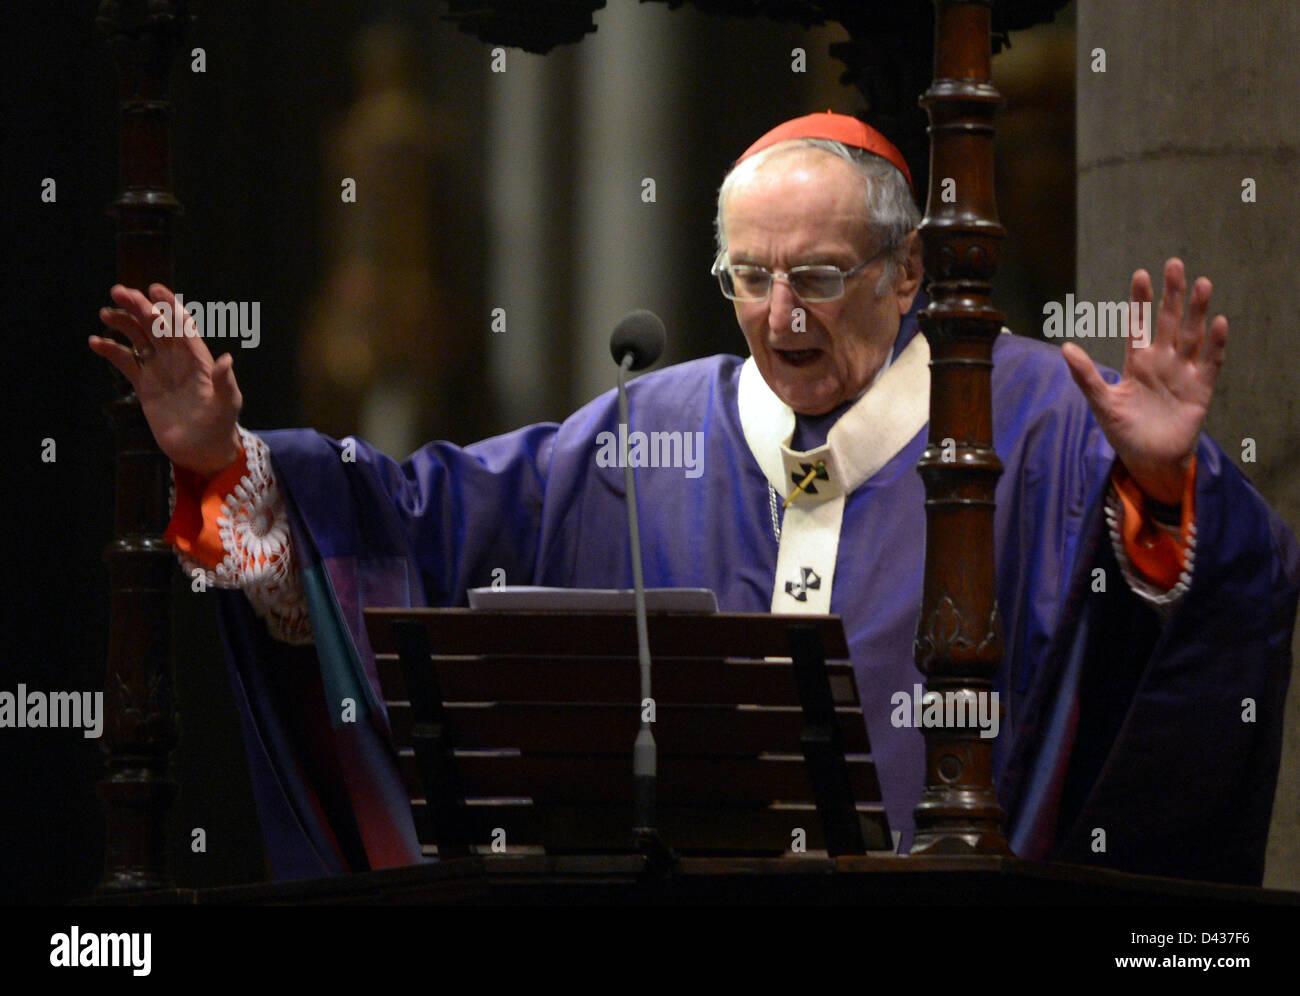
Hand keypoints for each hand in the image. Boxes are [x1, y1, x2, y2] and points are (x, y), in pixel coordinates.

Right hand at [90, 283, 243, 476]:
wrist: (201, 450)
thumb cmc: (220, 426)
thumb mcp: (227, 404)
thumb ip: (225, 382)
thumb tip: (226, 359)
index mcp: (198, 358)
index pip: (182, 325)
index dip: (169, 305)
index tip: (154, 288)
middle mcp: (177, 358)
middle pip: (156, 325)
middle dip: (140, 307)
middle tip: (119, 291)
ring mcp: (159, 369)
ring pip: (139, 338)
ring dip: (124, 323)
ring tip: (106, 312)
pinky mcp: (144, 385)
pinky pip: (125, 361)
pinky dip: (111, 350)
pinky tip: (96, 342)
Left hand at [1062, 258, 1226, 504]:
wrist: (1149, 460)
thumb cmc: (1123, 431)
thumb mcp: (1102, 403)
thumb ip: (1086, 376)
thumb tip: (1066, 347)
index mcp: (1138, 362)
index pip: (1139, 325)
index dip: (1140, 301)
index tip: (1141, 274)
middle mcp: (1163, 361)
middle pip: (1169, 321)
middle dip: (1172, 295)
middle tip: (1175, 265)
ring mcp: (1184, 372)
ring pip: (1192, 335)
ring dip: (1197, 311)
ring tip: (1202, 283)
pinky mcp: (1201, 388)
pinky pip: (1211, 362)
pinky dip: (1216, 343)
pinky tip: (1219, 323)